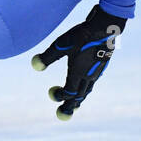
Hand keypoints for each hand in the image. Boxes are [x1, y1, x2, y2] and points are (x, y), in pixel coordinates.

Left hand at [31, 5, 126, 119]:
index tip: (52, 94)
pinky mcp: (102, 64)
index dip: (60, 96)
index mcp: (78, 73)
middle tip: (63, 114)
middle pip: (79, 96)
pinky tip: (85, 83)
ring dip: (80, 97)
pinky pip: (93, 81)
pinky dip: (87, 87)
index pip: (68, 92)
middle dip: (70, 106)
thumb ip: (47, 56)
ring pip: (88, 89)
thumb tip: (35, 66)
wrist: (106, 26)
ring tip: (75, 102)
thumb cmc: (82, 35)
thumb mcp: (61, 44)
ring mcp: (97, 71)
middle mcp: (89, 75)